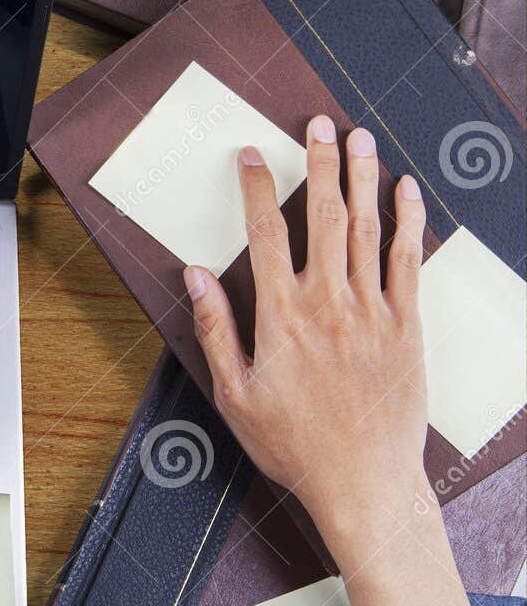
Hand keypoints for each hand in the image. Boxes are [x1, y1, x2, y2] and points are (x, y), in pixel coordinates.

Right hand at [185, 117, 504, 605]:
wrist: (364, 482)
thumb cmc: (294, 445)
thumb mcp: (234, 394)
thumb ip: (216, 330)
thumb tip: (196, 276)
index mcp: (282, 317)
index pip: (266, 235)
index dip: (257, 188)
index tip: (250, 155)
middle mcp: (329, 304)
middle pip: (322, 217)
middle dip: (317, 164)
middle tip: (316, 123)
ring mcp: (373, 312)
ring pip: (367, 229)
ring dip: (361, 178)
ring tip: (358, 138)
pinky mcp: (408, 327)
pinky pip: (409, 262)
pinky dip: (407, 222)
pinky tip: (406, 191)